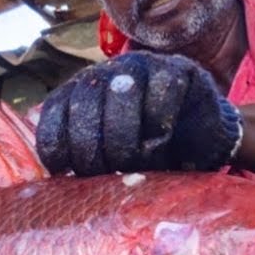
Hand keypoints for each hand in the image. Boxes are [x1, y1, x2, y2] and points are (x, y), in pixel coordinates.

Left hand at [36, 51, 243, 175]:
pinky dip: (159, 130)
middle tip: (109, 173)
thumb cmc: (147, 156)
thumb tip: (56, 188)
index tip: (69, 173)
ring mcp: (140, 67)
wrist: (201, 143)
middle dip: (92, 150)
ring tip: (136, 164)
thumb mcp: (107, 160)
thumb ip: (82, 160)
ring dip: (125, 140)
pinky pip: (160, 97)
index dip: (58, 148)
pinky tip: (163, 144)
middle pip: (84, 106)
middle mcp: (104, 73)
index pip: (54, 114)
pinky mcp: (176, 71)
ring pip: (122, 95)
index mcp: (78, 93)